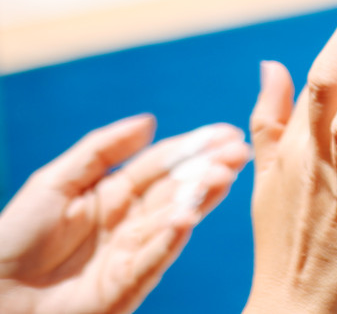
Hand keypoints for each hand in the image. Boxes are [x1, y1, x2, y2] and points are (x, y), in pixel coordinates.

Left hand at [0, 115, 248, 313]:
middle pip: (177, 190)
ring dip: (200, 199)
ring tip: (224, 175)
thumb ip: (101, 149)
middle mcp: (130, 223)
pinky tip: (186, 218)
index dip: (193, 148)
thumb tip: (151, 121)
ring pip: (173, 221)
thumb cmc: (12, 241)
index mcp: (115, 195)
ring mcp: (131, 256)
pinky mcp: (125, 288)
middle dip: (210, 170)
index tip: (228, 132)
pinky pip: (152, 262)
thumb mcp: (54, 182)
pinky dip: (170, 241)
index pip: (163, 165)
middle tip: (240, 152)